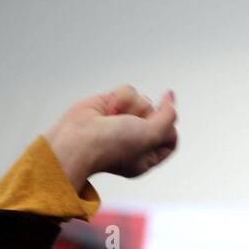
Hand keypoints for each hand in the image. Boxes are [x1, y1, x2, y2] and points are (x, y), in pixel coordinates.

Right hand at [44, 85, 177, 190]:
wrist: (78, 139)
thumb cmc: (112, 146)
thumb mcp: (151, 136)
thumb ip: (168, 116)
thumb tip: (170, 96)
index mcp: (147, 156)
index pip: (170, 138)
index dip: (169, 128)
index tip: (160, 125)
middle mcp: (136, 139)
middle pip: (158, 116)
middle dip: (146, 116)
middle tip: (129, 126)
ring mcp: (123, 121)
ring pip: (143, 100)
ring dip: (131, 106)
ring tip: (114, 118)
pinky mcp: (111, 105)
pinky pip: (128, 91)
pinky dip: (120, 98)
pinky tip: (108, 110)